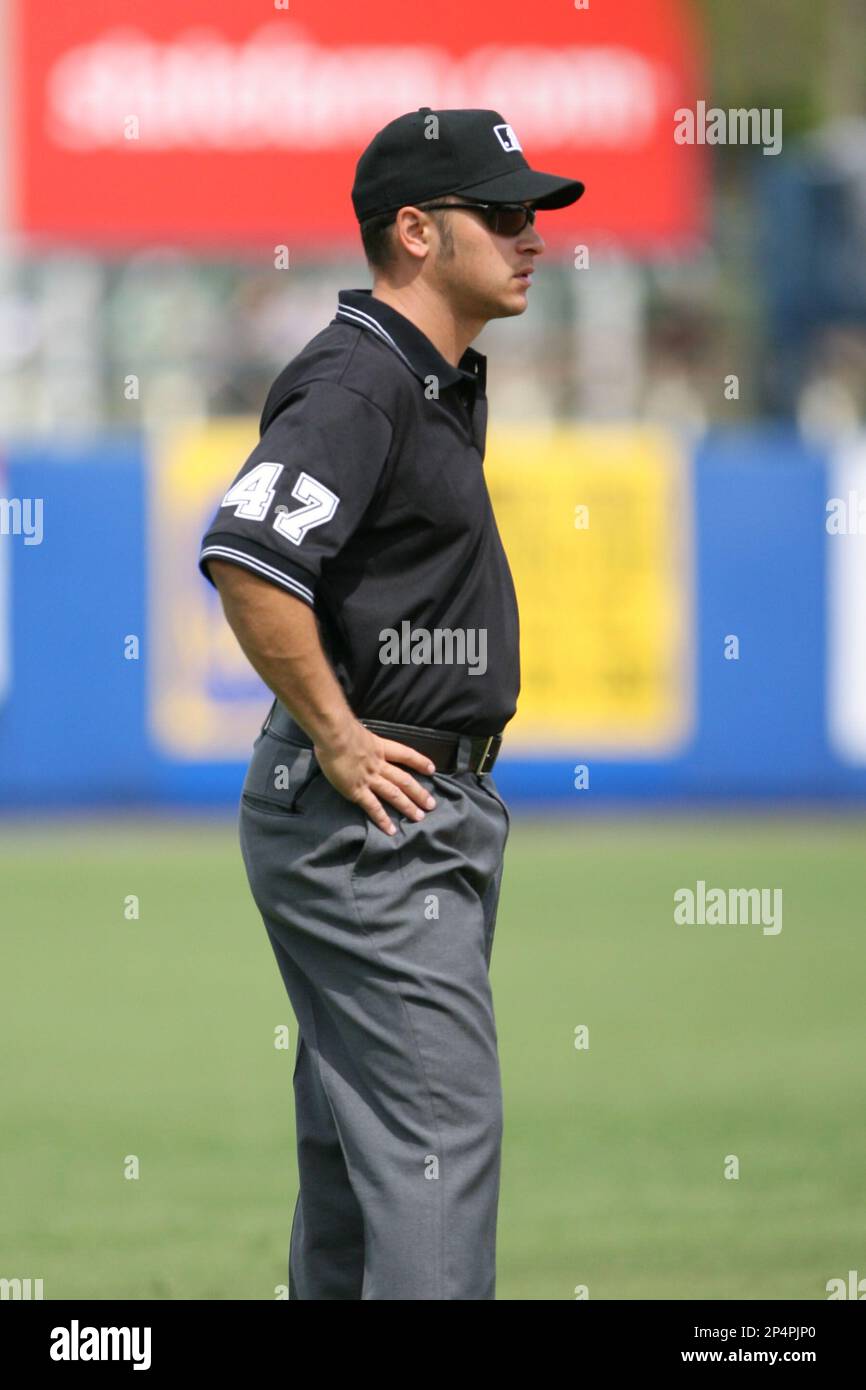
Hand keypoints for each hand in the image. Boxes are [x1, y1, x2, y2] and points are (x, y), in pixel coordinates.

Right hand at [313, 721, 436, 834]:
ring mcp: (369, 778)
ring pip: (394, 794)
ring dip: (408, 806)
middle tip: (431, 805)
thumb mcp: (355, 730)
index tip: (432, 769)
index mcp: (379, 747)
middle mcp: (378, 765)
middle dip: (419, 792)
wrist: (334, 735)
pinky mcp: (357, 791)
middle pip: (404, 779)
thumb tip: (356, 738)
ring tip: (419, 817)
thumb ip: (360, 738)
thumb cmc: (338, 728)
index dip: (419, 761)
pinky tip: (391, 830)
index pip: (405, 754)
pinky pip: (373, 807)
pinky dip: (383, 819)